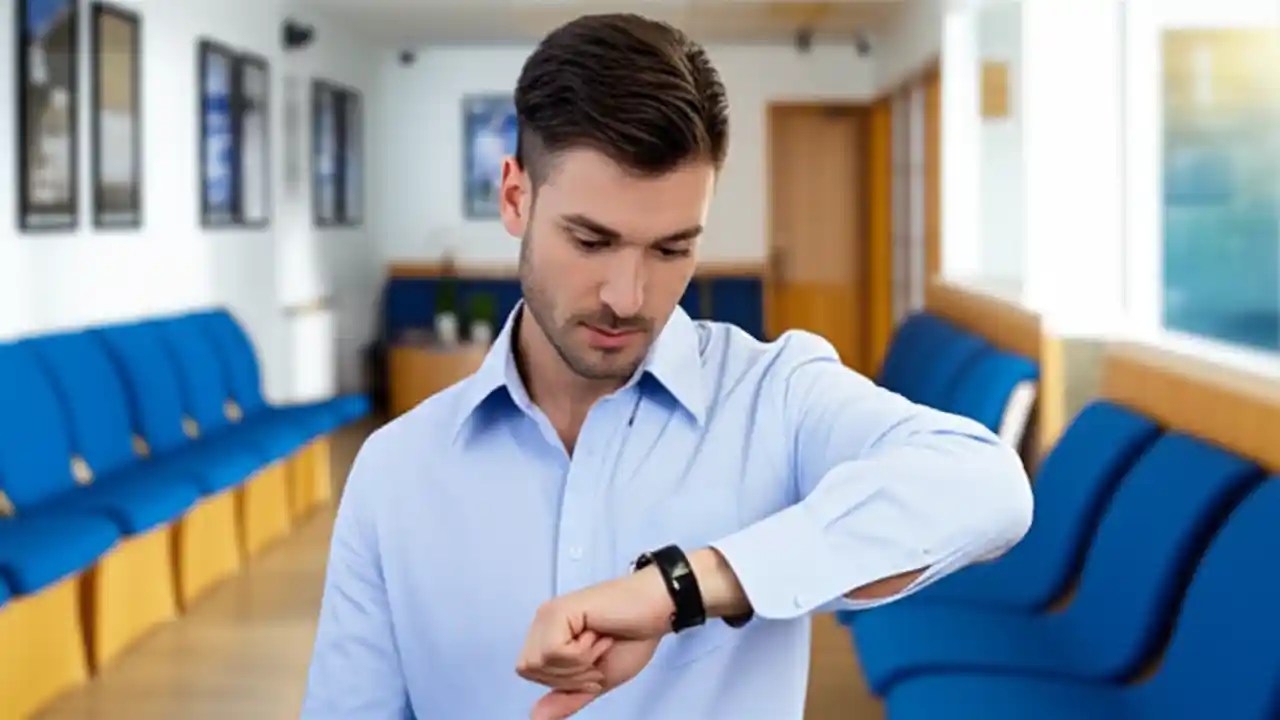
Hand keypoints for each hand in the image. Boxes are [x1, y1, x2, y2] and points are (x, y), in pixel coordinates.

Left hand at [517, 565, 672, 718]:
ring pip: (539, 662)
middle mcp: (543, 622)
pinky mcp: (559, 611)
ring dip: (577, 663)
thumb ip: (568, 697)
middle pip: (530, 669)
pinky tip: (598, 635)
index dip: (563, 680)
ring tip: (598, 642)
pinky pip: (554, 652)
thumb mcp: (598, 680)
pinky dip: (581, 654)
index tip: (593, 664)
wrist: (656, 610)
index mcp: (548, 635)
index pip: (529, 673)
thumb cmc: (632, 638)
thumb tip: (536, 717)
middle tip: (597, 653)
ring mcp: (549, 614)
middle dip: (570, 675)